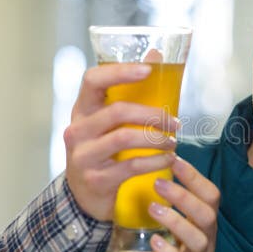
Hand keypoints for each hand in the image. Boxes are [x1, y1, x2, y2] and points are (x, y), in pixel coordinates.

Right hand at [63, 64, 179, 221]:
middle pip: (118, 111)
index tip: (148, 70)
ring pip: (125, 137)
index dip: (119, 71)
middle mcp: (77, 130)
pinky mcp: (95, 179)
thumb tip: (157, 53)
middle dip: (154, 114)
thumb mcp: (110, 124)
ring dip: (158, 139)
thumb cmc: (105, 151)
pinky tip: (168, 160)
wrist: (85, 197)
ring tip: (173, 143)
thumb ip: (131, 93)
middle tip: (175, 123)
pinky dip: (156, 161)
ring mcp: (83, 155)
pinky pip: (132, 165)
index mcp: (82, 110)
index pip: (92, 80)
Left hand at [148, 156, 219, 251]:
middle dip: (185, 196)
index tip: (175, 159)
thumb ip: (175, 207)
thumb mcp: (181, 229)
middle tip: (159, 182)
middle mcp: (206, 240)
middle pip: (207, 215)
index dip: (195, 177)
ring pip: (197, 240)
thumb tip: (157, 171)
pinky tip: (154, 242)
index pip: (211, 196)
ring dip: (176, 221)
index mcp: (205, 225)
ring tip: (153, 208)